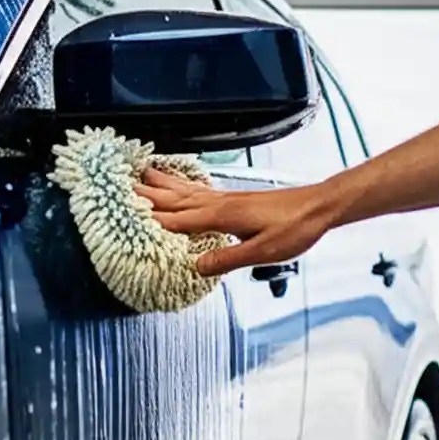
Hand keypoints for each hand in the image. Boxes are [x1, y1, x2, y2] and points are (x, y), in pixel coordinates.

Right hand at [136, 167, 338, 276]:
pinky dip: (182, 183)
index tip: (124, 214)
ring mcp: (226, 198)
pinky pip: (199, 189)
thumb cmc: (294, 228)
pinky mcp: (235, 198)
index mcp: (222, 216)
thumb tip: (195, 266)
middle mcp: (220, 202)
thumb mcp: (262, 251)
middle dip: (147, 194)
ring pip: (185, 190)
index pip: (178, 219)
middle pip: (175, 198)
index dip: (152, 219)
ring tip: (141, 173)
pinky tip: (179, 183)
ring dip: (161, 184)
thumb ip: (228, 259)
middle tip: (120, 186)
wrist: (318, 207)